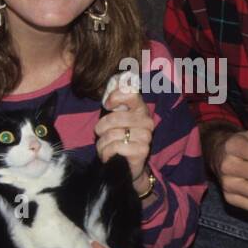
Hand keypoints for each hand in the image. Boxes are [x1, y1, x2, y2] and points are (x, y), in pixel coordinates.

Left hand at [95, 77, 154, 191]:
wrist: (127, 166)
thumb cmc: (120, 139)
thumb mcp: (115, 119)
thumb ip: (115, 102)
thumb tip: (115, 80)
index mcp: (140, 108)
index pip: (131, 93)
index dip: (116, 97)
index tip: (107, 105)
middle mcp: (146, 121)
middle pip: (114, 118)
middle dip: (101, 128)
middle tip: (100, 134)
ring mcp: (146, 136)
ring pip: (112, 134)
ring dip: (102, 143)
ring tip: (104, 147)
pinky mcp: (142, 150)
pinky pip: (116, 147)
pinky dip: (106, 153)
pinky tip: (109, 155)